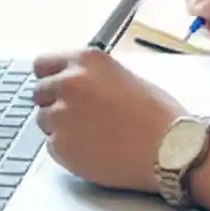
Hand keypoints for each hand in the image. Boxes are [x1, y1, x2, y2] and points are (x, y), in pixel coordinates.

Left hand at [32, 48, 185, 192]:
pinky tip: (95, 149)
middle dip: (55, 103)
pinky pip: (53, 146)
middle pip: (39, 93)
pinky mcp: (60, 147)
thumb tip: (76, 82)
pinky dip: (69, 149)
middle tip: (79, 115)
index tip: (55, 86)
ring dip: (61, 127)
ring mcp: (61, 115)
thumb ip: (93, 76)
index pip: (42, 64)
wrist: (170, 150)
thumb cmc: (158, 115)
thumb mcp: (125, 77)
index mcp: (86, 60)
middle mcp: (69, 83)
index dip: (50, 77)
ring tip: (94, 134)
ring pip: (44, 121)